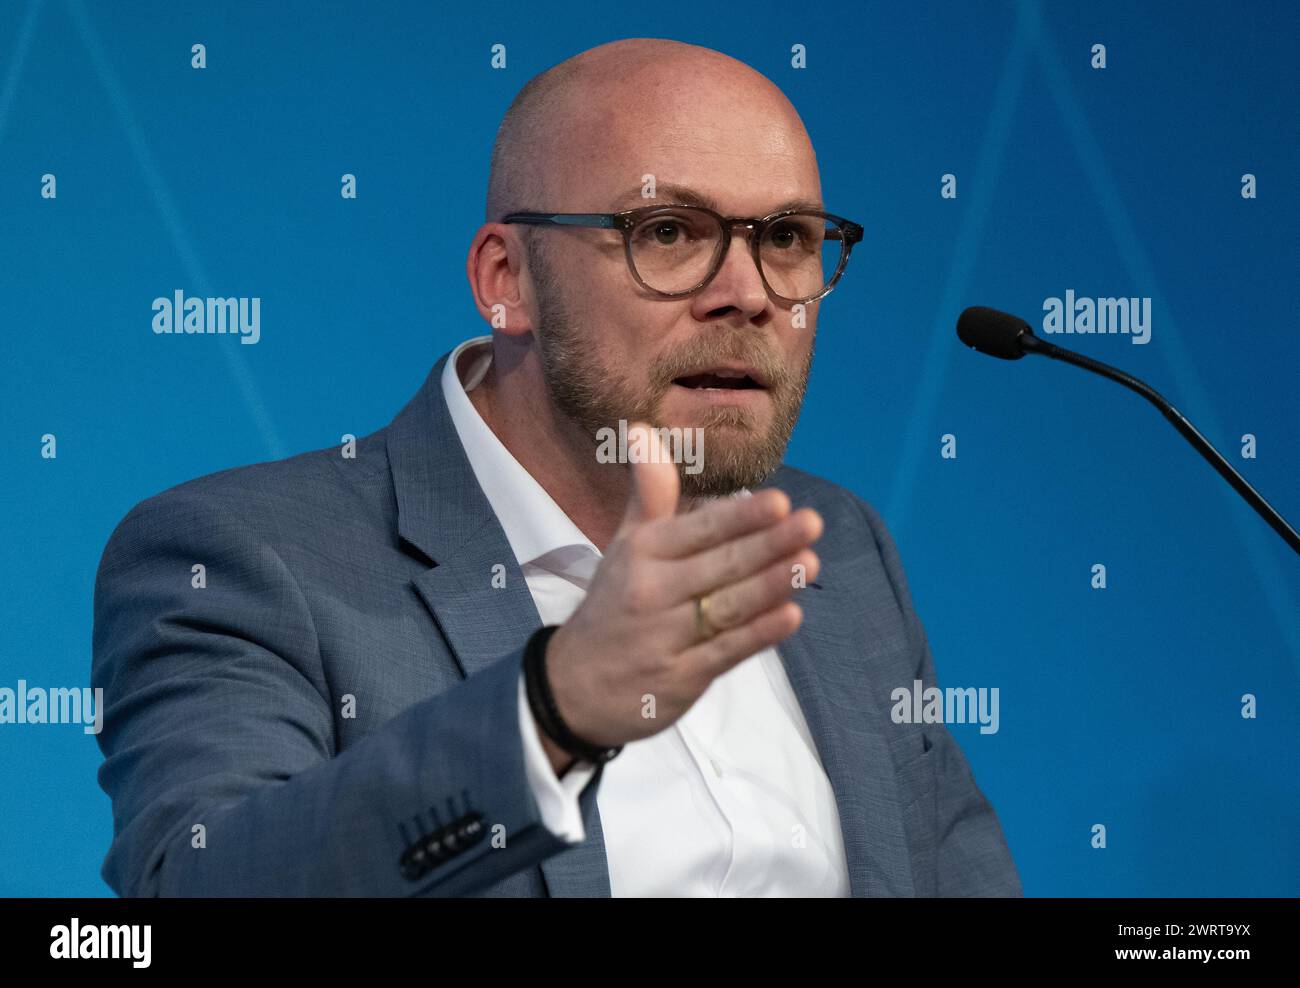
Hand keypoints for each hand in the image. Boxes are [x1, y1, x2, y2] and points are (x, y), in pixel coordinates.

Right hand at [543, 422, 822, 751]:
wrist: (574, 686)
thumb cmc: (614, 604)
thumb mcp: (625, 545)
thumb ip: (648, 494)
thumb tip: (643, 430)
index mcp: (642, 553)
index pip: (698, 531)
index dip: (739, 517)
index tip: (779, 501)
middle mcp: (652, 592)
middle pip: (719, 566)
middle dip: (768, 544)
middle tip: (811, 523)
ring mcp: (666, 638)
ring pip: (727, 607)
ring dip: (772, 585)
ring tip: (811, 562)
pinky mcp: (680, 678)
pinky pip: (725, 652)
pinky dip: (759, 634)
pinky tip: (791, 615)